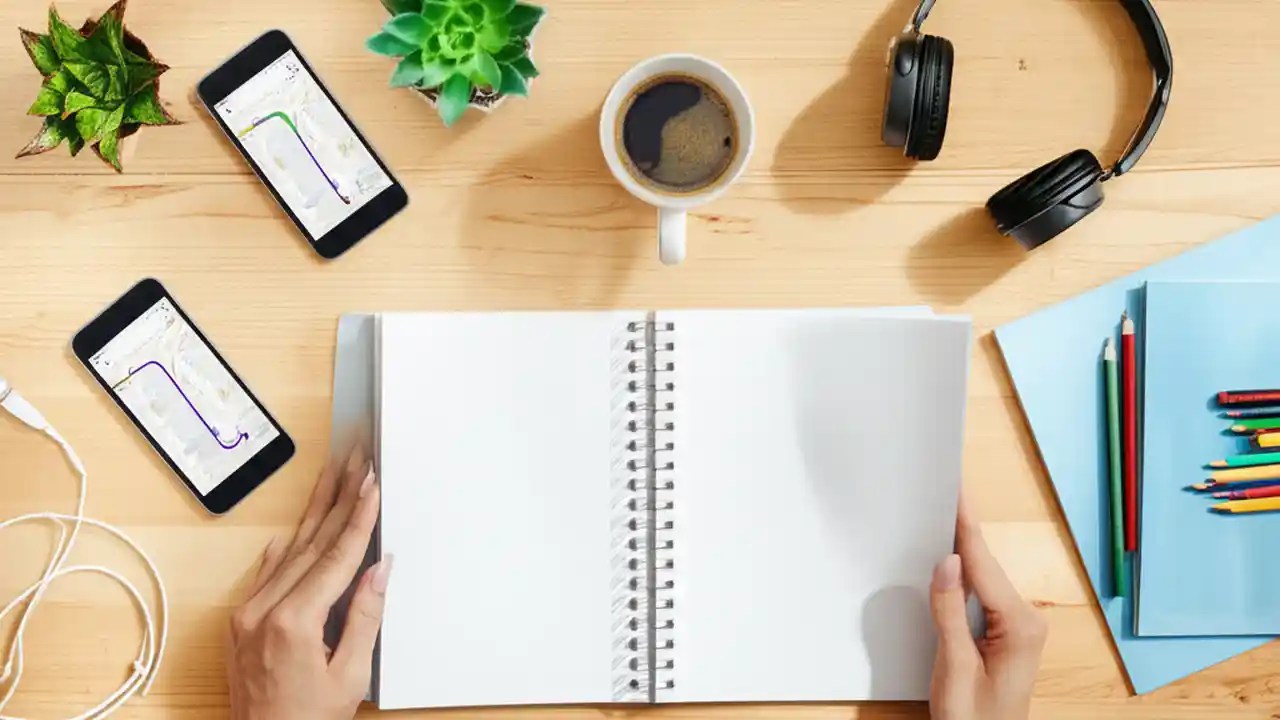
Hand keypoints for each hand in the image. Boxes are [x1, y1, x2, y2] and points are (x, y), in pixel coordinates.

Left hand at [227, 448, 391, 719]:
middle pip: (311, 541)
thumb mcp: (350, 677)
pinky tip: (295, 526)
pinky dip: (285, 547)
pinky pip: (266, 573)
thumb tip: (378, 569)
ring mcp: (247, 614)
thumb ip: (364, 617)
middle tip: (355, 460)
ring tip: (333, 475)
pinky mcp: (240, 622)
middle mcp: (263, 610)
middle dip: (338, 497)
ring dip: (314, 511)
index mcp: (293, 622)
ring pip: (288, 551)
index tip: (372, 484)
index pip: (335, 556)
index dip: (358, 517)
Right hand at [929, 499, 1045, 719]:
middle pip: (984, 565)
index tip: (955, 491)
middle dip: (959, 531)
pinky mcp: (1007, 633)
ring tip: (939, 517)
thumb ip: (949, 612)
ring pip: (982, 577)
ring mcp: (1019, 626)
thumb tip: (946, 561)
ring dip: (959, 552)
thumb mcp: (955, 667)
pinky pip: (981, 594)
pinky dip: (962, 575)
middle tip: (940, 495)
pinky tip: (947, 562)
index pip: (982, 564)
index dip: (964, 526)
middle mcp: (1025, 620)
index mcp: (1019, 625)